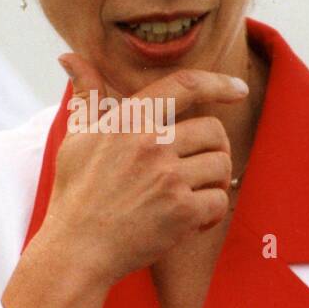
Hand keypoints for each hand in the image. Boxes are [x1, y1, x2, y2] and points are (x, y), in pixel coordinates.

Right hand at [50, 53, 249, 284]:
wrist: (76, 249)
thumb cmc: (75, 193)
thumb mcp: (76, 137)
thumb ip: (87, 96)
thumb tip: (70, 58)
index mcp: (128, 120)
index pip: (184, 86)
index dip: (218, 83)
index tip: (239, 88)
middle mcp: (150, 144)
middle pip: (213, 130)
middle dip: (214, 148)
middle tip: (199, 167)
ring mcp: (167, 178)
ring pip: (221, 165)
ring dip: (214, 181)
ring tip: (193, 194)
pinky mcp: (181, 212)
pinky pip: (219, 201)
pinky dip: (211, 213)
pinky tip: (191, 221)